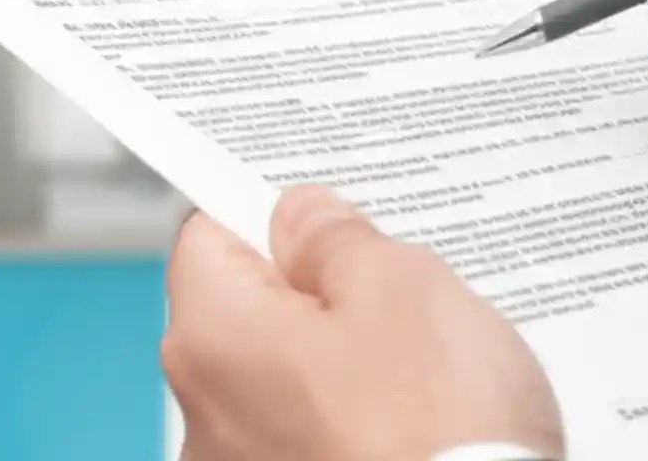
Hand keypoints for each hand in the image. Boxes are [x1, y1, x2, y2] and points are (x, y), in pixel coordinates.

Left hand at [162, 186, 563, 460]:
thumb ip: (339, 240)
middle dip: (323, 292)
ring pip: (292, 377)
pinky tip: (422, 423)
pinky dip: (359, 419)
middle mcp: (207, 419)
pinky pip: (317, 434)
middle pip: (253, 312)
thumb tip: (305, 219)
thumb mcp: (404, 288)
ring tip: (427, 370)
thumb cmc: (440, 434)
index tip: (326, 213)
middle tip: (403, 292)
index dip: (272, 213)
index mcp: (215, 342)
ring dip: (347, 360)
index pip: (210, 236)